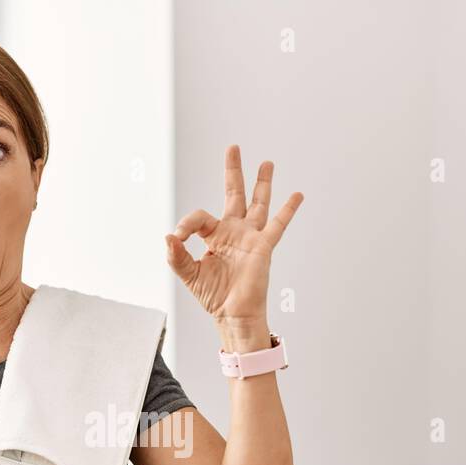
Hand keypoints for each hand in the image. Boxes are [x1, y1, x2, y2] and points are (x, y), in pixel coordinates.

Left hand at [165, 144, 302, 345]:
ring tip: (267, 163)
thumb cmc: (213, 296)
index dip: (186, 224)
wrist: (233, 314)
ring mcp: (250, 237)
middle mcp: (234, 232)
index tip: (178, 237)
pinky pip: (277, 225)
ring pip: (257, 203)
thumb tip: (168, 237)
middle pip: (234, 194)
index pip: (200, 217)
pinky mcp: (263, 246)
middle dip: (233, 171)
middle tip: (233, 148)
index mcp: (215, 236)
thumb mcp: (189, 274)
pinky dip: (288, 210)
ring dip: (262, 183)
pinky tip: (297, 195)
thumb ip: (176, 256)